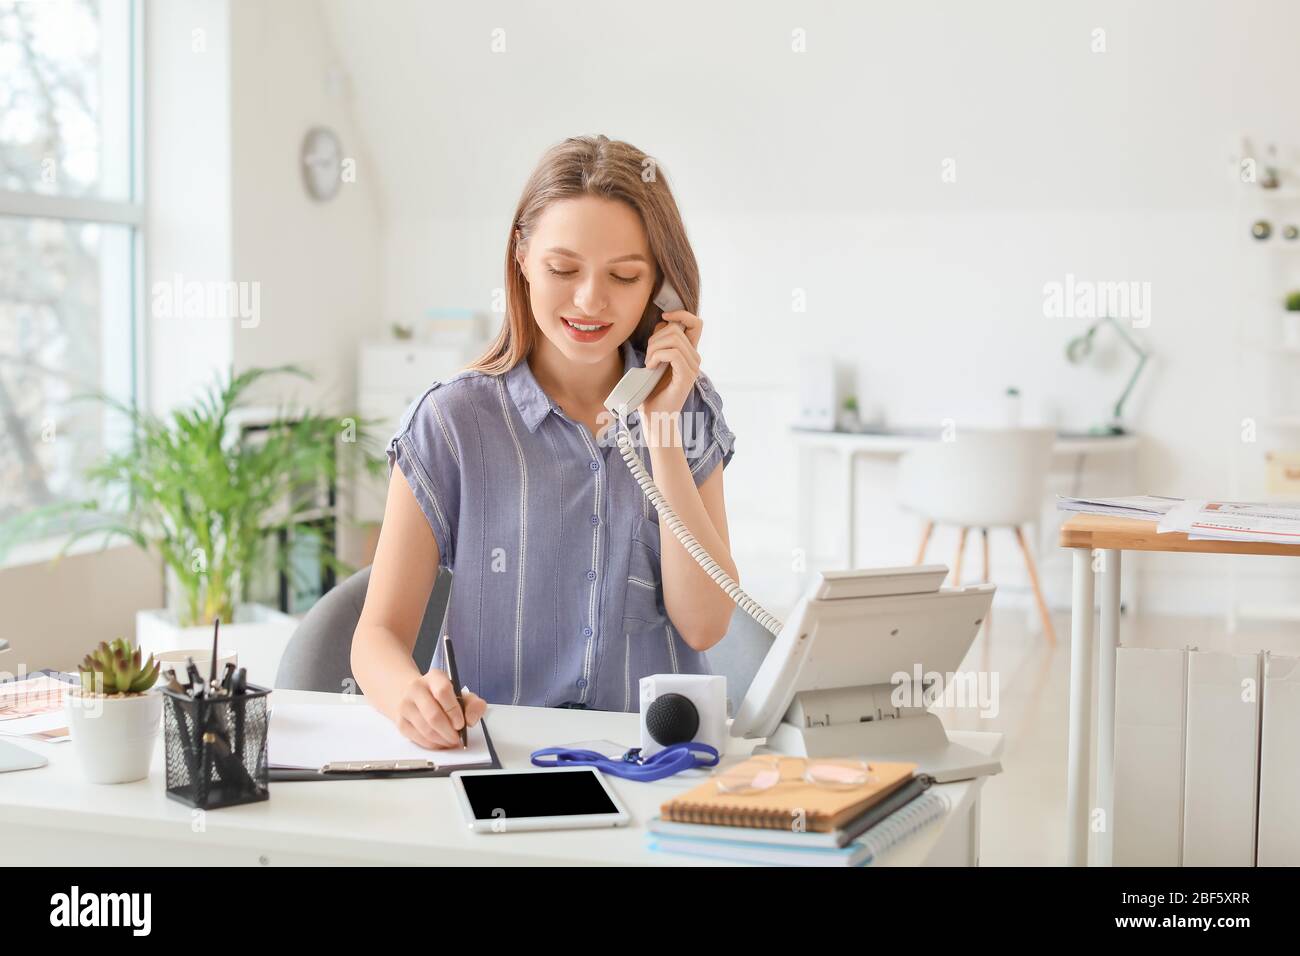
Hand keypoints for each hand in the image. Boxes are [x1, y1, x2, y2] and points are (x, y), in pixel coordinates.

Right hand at [395, 664, 487, 749]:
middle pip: (433, 715)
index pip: (443, 691)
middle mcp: (416, 688)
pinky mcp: (400, 721)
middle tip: (457, 738)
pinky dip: (432, 744)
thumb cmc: (439, 696)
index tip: (461, 723)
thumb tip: (470, 720)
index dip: (454, 711)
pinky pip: (418, 738)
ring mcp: (405, 705)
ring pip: (425, 729)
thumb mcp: (459, 693)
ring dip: (441, 740)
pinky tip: (439, 742)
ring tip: (450, 741)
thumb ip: (473, 704)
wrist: (409, 693)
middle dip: (449, 731)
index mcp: (434, 677)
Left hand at [639, 308, 702, 422]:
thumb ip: (661, 342)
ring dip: (654, 347)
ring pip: (674, 339)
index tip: (664, 317)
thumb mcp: (654, 360)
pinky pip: (673, 354)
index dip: (681, 314)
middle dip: (656, 336)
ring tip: (649, 363)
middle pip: (677, 328)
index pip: (695, 323)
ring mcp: (693, 368)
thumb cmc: (651, 392)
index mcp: (689, 353)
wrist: (654, 418)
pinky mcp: (686, 377)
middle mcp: (694, 359)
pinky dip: (657, 356)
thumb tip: (663, 323)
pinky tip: (650, 367)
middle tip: (648, 355)